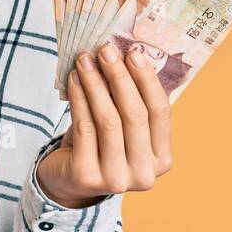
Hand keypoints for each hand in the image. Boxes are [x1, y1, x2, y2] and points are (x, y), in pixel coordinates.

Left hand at [37, 41, 172, 207]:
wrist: (68, 181)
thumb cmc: (100, 146)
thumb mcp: (122, 127)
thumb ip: (130, 101)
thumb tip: (126, 54)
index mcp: (163, 160)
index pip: (161, 113)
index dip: (148, 80)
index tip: (134, 52)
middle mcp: (145, 174)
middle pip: (135, 115)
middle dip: (119, 77)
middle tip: (106, 51)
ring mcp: (117, 180)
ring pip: (108, 120)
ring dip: (96, 84)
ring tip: (85, 61)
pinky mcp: (87, 177)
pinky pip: (84, 128)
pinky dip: (79, 99)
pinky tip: (73, 80)